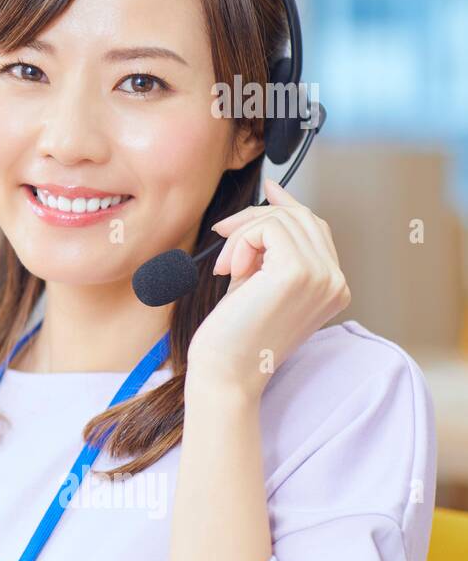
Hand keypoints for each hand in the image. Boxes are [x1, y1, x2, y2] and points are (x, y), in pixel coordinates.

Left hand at [186, 178, 350, 397]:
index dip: (290, 205)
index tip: (268, 189)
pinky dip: (241, 241)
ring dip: (243, 234)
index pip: (317, 229)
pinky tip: (230, 270)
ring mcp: (323, 277)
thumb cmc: (234, 336)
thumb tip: (270, 199)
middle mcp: (336, 282)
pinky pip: (269, 229)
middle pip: (303, 218)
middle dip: (256, 218)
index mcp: (332, 287)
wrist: (226, 371)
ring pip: (283, 220)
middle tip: (223, 232)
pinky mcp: (299, 272)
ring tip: (226, 266)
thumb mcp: (259, 282)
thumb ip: (270, 249)